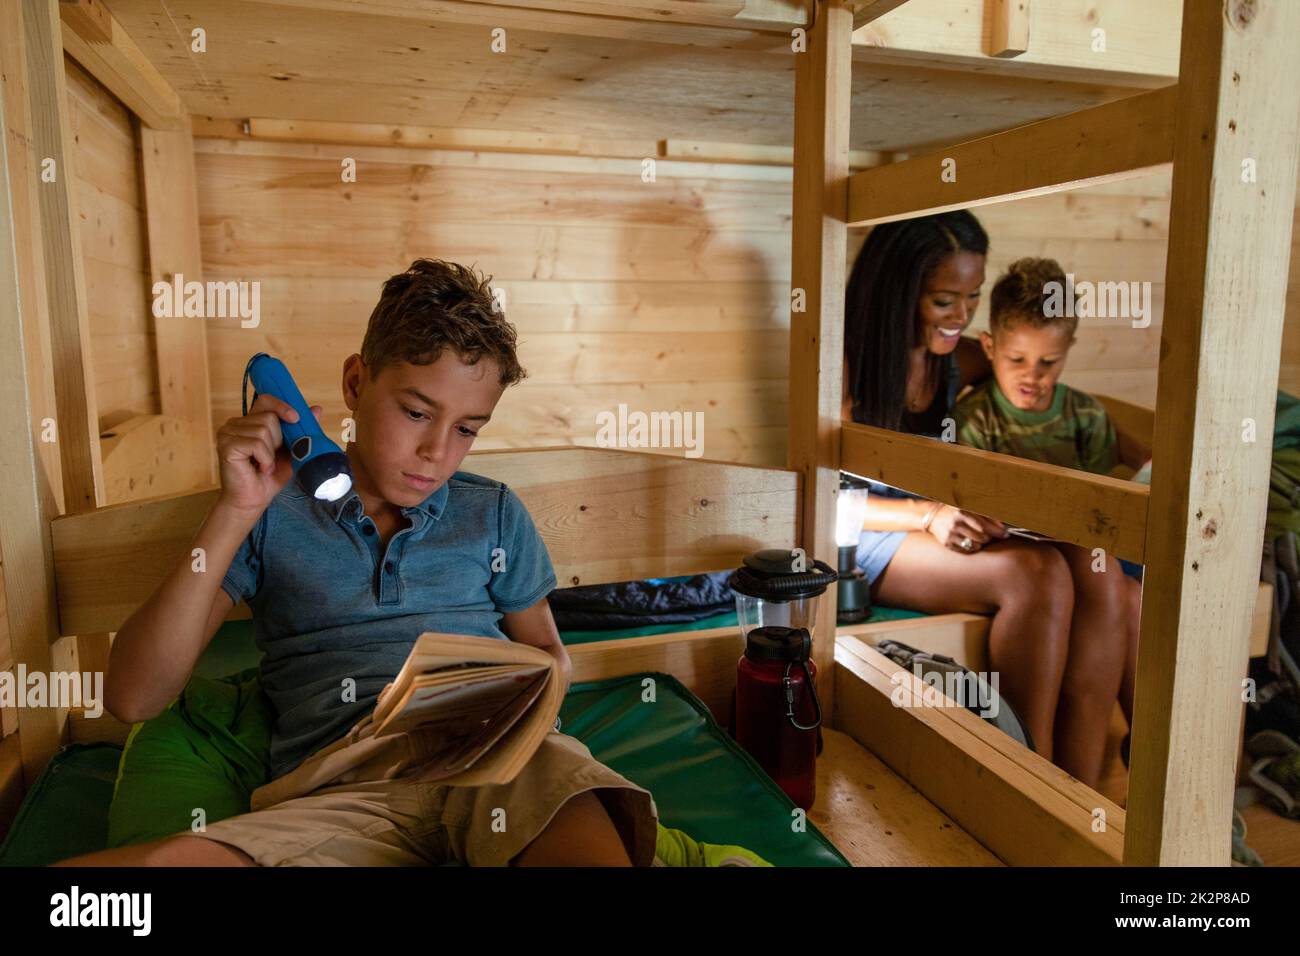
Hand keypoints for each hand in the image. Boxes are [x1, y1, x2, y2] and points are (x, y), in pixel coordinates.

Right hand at [216, 393, 323, 516]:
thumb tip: (317, 409)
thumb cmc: (269, 477)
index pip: (265, 400)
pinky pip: (256, 444)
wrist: (253, 500)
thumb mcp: (290, 450)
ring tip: (264, 465)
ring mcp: (228, 433)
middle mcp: (235, 424)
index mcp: (249, 421)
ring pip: (263, 430)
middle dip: (278, 440)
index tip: (295, 418)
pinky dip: (264, 459)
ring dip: (271, 453)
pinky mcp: (227, 445)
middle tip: (270, 457)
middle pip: (269, 417)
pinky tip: (259, 468)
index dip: (281, 406)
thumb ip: (300, 430)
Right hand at [926, 505, 1007, 553]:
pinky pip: (966, 550)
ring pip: (975, 546)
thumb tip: (1002, 528)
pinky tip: (969, 540)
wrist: (934, 516)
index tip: (1006, 534)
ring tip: (977, 537)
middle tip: (988, 534)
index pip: (985, 526)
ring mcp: (951, 535)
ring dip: (980, 543)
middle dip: (988, 537)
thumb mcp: (970, 509)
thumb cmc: (956, 511)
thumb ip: (987, 517)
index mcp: (962, 512)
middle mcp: (956, 524)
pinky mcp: (947, 543)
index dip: (998, 531)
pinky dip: (971, 547)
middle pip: (982, 537)